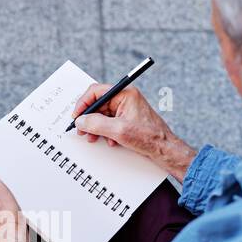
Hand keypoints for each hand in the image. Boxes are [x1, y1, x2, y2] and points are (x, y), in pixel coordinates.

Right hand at [70, 84, 197, 179]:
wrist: (164, 149)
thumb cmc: (149, 137)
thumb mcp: (118, 130)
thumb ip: (96, 124)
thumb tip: (81, 121)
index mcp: (125, 94)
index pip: (96, 91)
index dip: (83, 104)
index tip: (76, 116)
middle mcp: (125, 99)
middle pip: (98, 104)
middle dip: (89, 118)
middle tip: (82, 130)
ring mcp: (126, 109)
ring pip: (102, 115)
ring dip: (95, 127)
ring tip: (93, 137)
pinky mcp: (127, 120)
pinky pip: (109, 123)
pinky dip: (105, 132)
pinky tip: (109, 141)